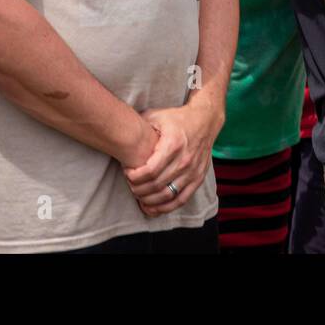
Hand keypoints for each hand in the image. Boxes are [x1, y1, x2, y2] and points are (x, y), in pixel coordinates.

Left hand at [123, 97, 223, 216]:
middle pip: (156, 185)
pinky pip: (182, 199)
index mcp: (173, 144)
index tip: (127, 172)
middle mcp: (185, 159)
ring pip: (167, 195)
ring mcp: (193, 170)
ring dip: (149, 200)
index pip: (150, 170)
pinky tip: (153, 207)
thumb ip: (139, 126)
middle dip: (138, 189)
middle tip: (130, 185)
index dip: (134, 177)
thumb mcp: (157, 116)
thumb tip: (119, 134)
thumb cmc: (177, 118)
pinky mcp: (198, 177)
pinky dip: (166, 207)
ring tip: (139, 196)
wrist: (205, 119)